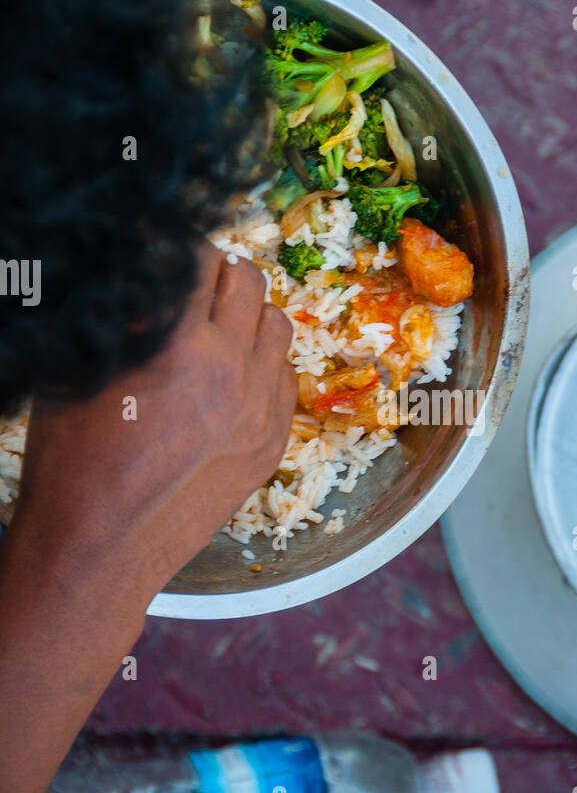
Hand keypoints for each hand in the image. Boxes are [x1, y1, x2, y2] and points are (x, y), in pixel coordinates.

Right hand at [15, 240, 295, 600]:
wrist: (101, 549)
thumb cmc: (72, 462)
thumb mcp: (78, 371)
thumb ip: (116, 315)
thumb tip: (133, 273)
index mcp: (177, 346)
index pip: (196, 257)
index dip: (175, 243)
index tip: (162, 245)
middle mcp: (230, 372)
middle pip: (247, 280)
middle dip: (216, 271)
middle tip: (190, 282)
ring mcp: (259, 411)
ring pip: (278, 325)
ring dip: (249, 315)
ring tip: (215, 328)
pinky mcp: (272, 443)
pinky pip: (287, 377)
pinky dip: (265, 363)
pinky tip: (232, 373)